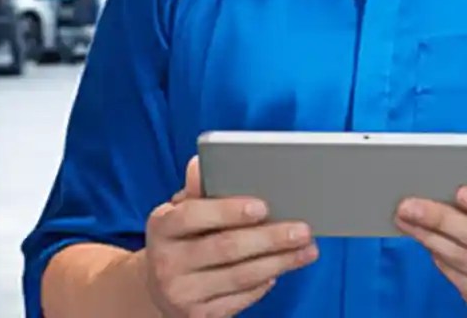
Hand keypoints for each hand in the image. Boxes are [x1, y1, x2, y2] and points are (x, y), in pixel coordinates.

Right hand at [142, 156, 318, 317]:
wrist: (159, 289)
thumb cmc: (180, 241)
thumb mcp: (179, 214)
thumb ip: (195, 191)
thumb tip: (200, 163)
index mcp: (161, 227)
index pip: (193, 215)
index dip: (228, 210)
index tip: (263, 206)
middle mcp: (166, 262)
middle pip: (225, 248)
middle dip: (269, 238)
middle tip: (302, 229)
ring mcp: (182, 293)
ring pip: (240, 276)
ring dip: (279, 262)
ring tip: (307, 249)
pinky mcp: (200, 317)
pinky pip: (242, 299)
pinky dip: (265, 283)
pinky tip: (282, 268)